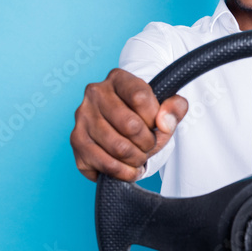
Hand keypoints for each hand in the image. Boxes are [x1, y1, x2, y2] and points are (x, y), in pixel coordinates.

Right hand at [70, 68, 187, 181]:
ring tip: (140, 157)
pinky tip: (129, 168)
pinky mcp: (76, 141)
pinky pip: (104, 164)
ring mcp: (82, 117)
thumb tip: (164, 122)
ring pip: (118, 148)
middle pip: (130, 125)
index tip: (158, 125)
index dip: (155, 118)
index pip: (140, 97)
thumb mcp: (166, 107)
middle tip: (149, 145)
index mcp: (118, 78)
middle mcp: (95, 93)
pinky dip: (123, 172)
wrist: (122, 127)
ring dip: (137, 159)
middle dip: (148, 143)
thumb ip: (175, 108)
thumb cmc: (144, 116)